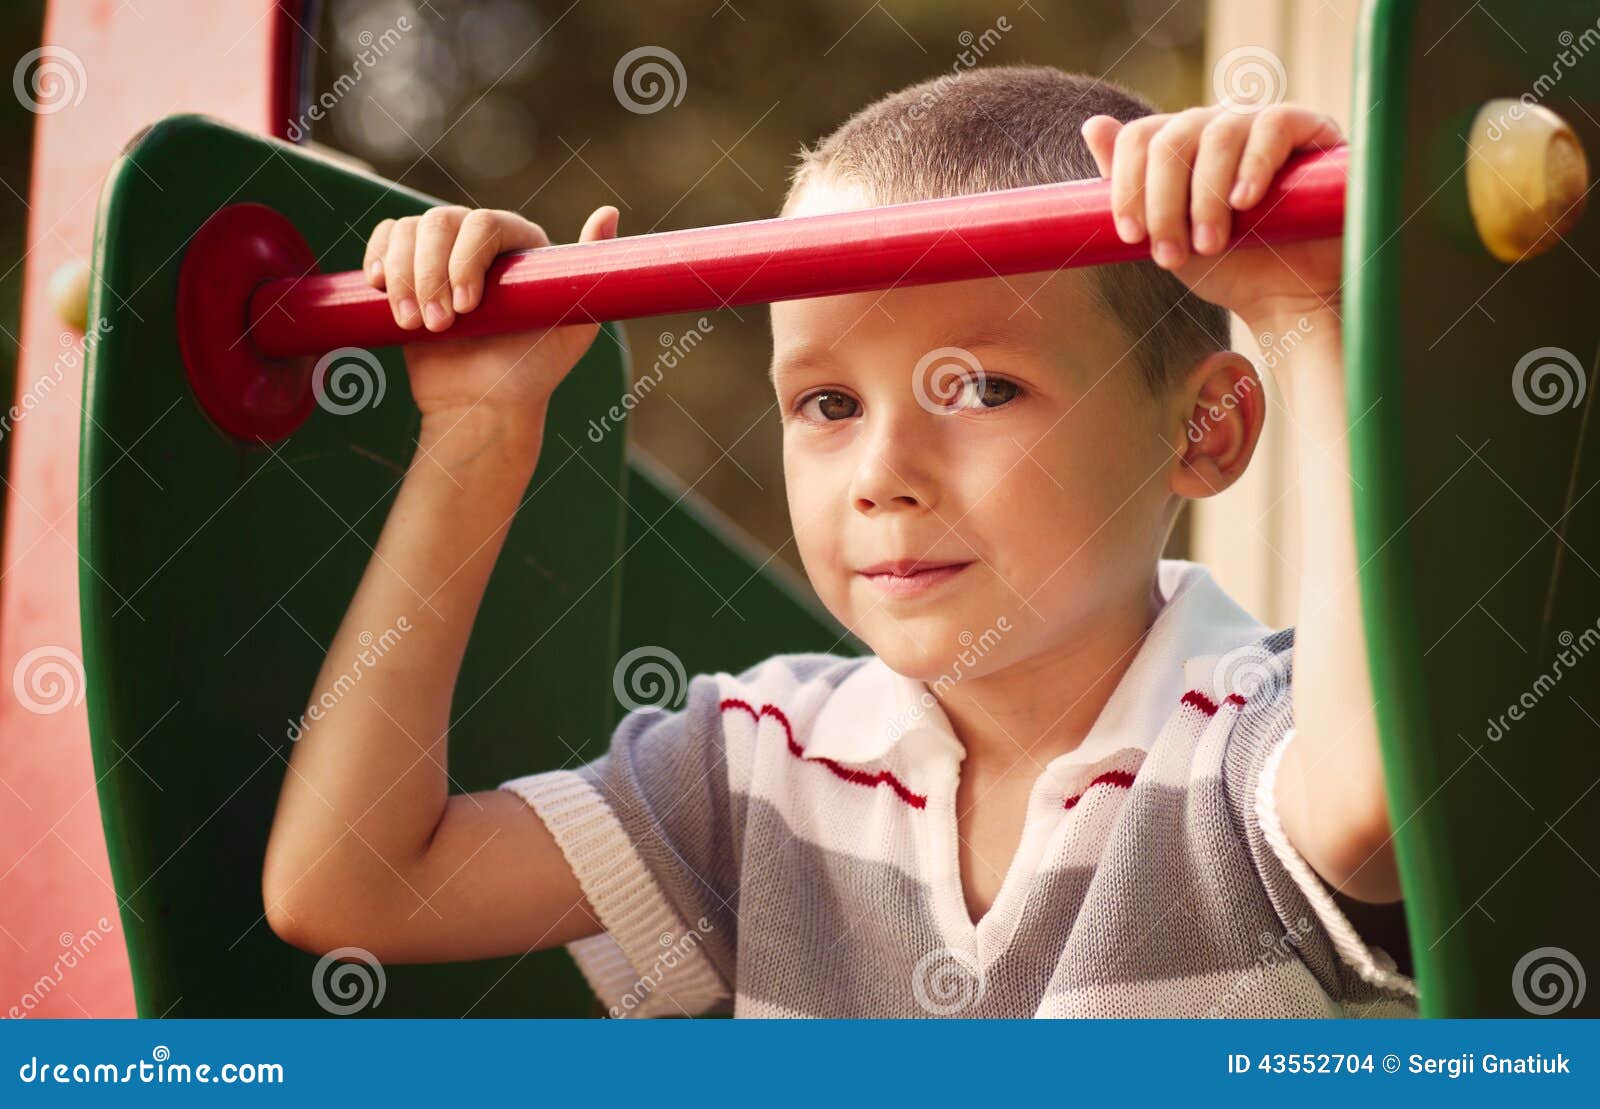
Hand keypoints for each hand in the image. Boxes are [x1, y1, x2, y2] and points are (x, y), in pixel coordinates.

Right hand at [363, 204, 619, 430]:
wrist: (483, 406)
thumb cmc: (533, 373)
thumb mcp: (575, 329)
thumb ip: (593, 273)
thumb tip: (609, 212)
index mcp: (523, 245)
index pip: (487, 224)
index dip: (467, 260)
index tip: (467, 308)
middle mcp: (482, 241)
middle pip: (441, 221)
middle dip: (430, 275)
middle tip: (440, 327)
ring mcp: (443, 251)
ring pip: (409, 230)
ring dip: (403, 277)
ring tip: (414, 324)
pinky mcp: (409, 266)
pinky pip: (386, 239)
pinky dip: (378, 260)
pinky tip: (378, 288)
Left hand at [1080, 105, 1342, 329]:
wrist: (1293, 296)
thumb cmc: (1231, 267)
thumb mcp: (1170, 238)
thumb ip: (1133, 189)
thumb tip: (1092, 125)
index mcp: (1180, 146)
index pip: (1138, 138)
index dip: (1127, 186)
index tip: (1131, 238)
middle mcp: (1217, 125)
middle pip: (1171, 138)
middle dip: (1163, 203)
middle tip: (1172, 256)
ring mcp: (1261, 123)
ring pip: (1218, 134)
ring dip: (1205, 196)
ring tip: (1211, 244)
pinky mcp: (1309, 129)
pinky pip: (1273, 126)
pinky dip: (1253, 165)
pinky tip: (1244, 202)